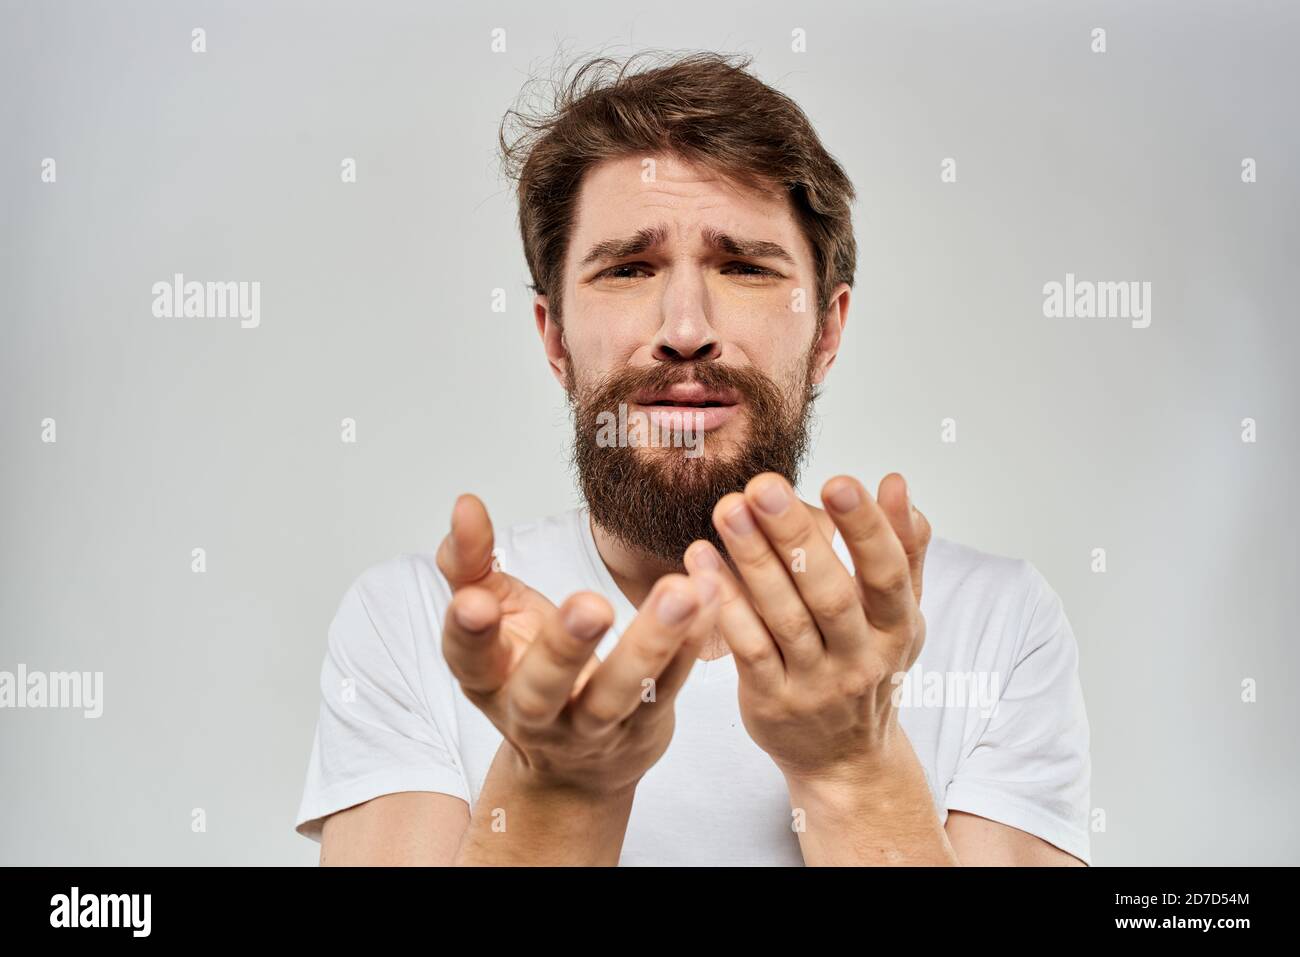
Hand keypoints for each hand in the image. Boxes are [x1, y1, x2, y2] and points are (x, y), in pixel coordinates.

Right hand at [436, 494, 721, 797]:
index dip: (468, 631)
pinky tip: (707, 600)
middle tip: (590, 605)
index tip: (474, 600)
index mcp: (488, 679)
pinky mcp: (642, 730)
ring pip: (617, 695)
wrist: (575, 765)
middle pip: (543, 689)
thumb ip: (471, 562)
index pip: (468, 656)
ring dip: (649, 644)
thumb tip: (465, 505)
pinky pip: (667, 689)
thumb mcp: (494, 616)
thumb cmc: (529, 669)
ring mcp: (591, 728)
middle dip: (565, 647)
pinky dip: (688, 647)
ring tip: (678, 594)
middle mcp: (534, 712)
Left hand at [683, 472, 930, 786]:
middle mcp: (861, 659)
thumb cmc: (868, 666)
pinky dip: (724, 605)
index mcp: (897, 629)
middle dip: (795, 536)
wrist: (845, 759)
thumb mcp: (899, 615)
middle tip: (763, 485)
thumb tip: (895, 483)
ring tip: (727, 510)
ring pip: (783, 619)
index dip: (866, 528)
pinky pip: (747, 648)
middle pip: (829, 594)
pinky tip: (700, 563)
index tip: (838, 481)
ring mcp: (815, 684)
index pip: (887, 573)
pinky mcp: (770, 701)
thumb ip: (902, 548)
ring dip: (752, 561)